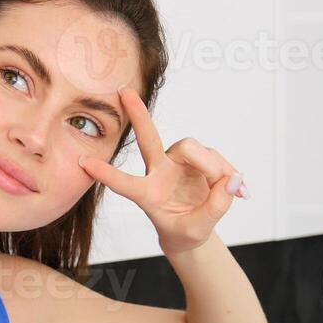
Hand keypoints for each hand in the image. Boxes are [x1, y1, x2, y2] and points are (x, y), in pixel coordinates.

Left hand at [77, 85, 247, 254]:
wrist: (193, 230)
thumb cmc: (185, 231)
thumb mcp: (198, 230)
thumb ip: (216, 207)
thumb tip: (233, 179)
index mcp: (147, 195)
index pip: (124, 182)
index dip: (105, 172)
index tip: (81, 161)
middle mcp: (159, 172)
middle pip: (149, 139)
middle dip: (137, 115)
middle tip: (123, 91)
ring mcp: (178, 163)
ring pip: (192, 148)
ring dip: (212, 166)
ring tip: (226, 188)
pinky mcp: (198, 160)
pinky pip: (215, 158)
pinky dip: (228, 173)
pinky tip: (240, 192)